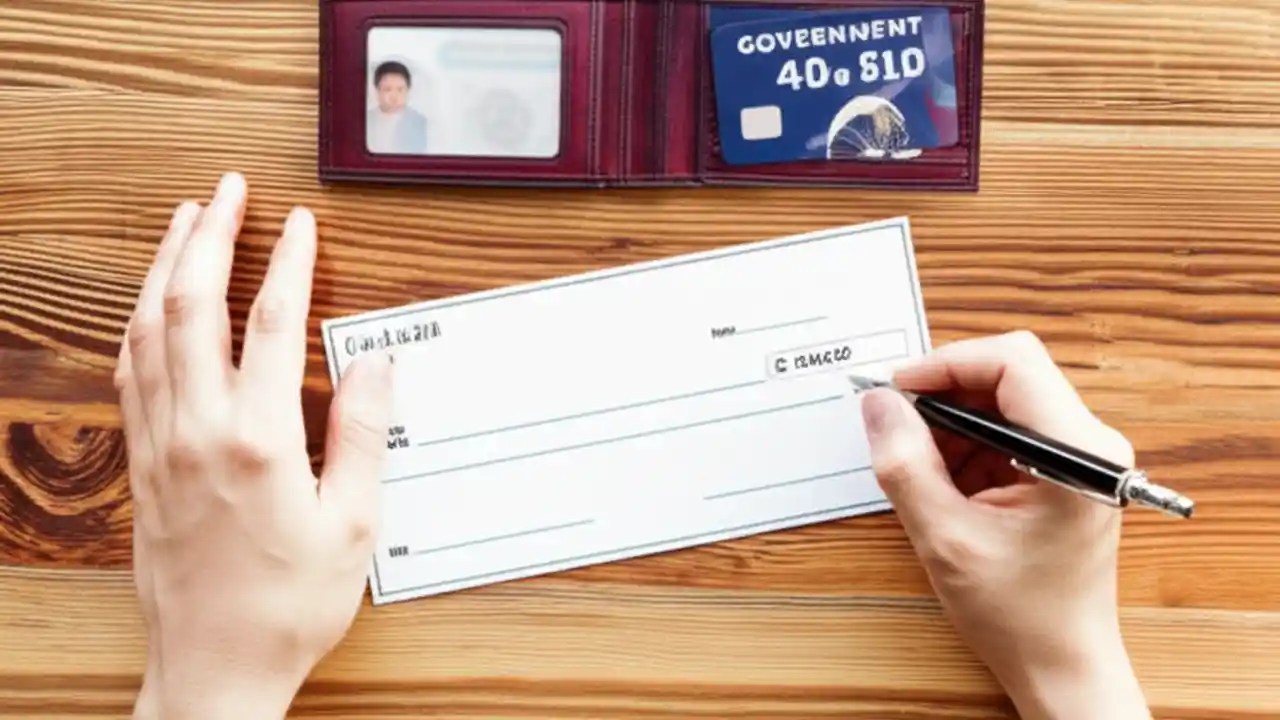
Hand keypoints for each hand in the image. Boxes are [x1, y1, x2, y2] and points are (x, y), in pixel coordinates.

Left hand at [116, 174, 392, 718]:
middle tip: (227, 191)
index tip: (299, 225)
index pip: (272, 324)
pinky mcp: (141, 469)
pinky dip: (138, 325)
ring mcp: (159, 447)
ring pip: (147, 331)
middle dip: (209, 237)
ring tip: (182, 224)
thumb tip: (375, 365)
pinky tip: (148, 308)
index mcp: (258, 441)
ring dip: (163, 268)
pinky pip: (130, 375)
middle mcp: (197, 433)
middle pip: (192, 307)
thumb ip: (364, 436)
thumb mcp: (353, 526)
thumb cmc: (288, 606)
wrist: (214, 668)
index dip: (287, 262)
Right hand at [860, 331, 1150, 719]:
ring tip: (922, 471)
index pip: (1013, 363)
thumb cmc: (1020, 615)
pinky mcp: (1063, 468)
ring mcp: (1080, 455)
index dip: (947, 363)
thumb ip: (906, 465)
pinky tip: (945, 485)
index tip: (898, 388)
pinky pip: (1006, 430)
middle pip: (1007, 375)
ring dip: (951, 423)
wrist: (1060, 663)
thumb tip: (879, 405)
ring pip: (1002, 400)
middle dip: (943, 394)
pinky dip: (965, 446)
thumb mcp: (945, 539)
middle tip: (896, 425)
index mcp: (1077, 454)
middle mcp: (1090, 444)